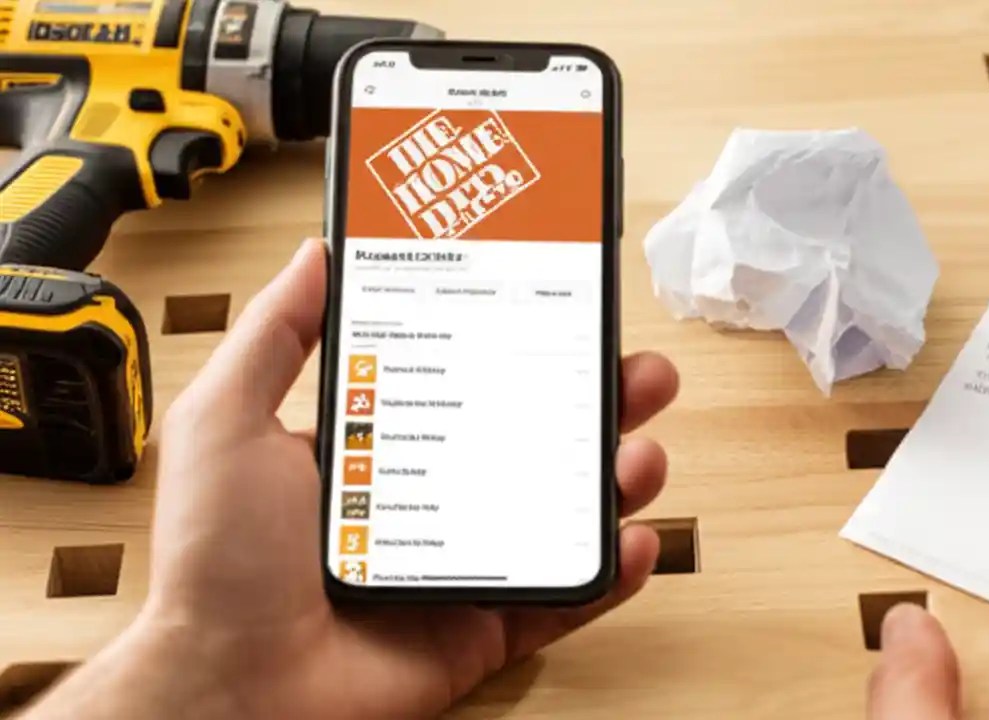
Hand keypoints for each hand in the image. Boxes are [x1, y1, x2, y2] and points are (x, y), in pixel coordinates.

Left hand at [26, 239, 679, 719]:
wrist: (233, 689)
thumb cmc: (216, 564)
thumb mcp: (229, 422)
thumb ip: (275, 334)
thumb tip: (317, 254)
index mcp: (379, 446)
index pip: (468, 378)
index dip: (520, 341)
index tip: (559, 301)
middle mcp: (431, 499)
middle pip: (534, 438)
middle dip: (594, 401)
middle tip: (631, 370)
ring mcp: (465, 563)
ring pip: (564, 513)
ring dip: (617, 478)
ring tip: (642, 453)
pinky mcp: (485, 627)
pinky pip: (565, 598)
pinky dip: (612, 575)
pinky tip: (635, 541)